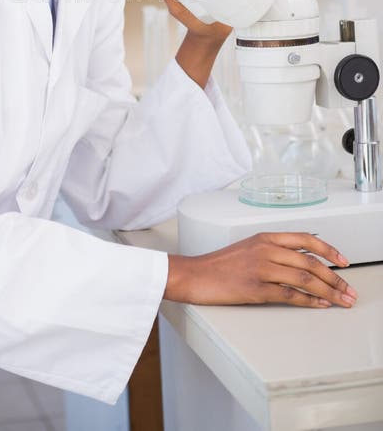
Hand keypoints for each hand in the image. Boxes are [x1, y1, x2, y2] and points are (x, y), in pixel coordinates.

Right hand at [165, 233, 357, 308]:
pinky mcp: (255, 289)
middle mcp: (265, 250)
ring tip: (341, 300)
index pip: (305, 240)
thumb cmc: (219, 264)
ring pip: (304, 279)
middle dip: (334, 278)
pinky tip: (319, 305)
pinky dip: (309, 301)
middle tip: (348, 290)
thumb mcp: (248, 248)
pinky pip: (289, 295)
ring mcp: (261, 269)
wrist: (194, 274)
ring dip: (328, 292)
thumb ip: (273, 250)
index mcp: (265, 237)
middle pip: (310, 262)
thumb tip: (302, 260)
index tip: (343, 262)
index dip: (328, 251)